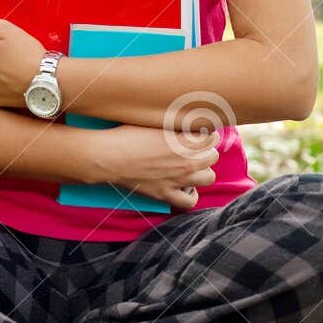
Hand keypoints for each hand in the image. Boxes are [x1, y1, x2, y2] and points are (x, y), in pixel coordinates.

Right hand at [84, 125, 218, 209]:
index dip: (207, 134)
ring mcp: (178, 179)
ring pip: (209, 177)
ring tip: (192, 167)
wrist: (109, 156)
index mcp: (184, 140)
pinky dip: (190, 194)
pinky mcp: (166, 194)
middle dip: (206, 151)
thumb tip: (186, 122)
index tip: (200, 134)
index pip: (212, 137)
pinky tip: (185, 186)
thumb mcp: (155, 122)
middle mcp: (186, 160)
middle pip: (213, 156)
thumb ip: (175, 124)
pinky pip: (190, 201)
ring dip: (203, 171)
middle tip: (194, 149)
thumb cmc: (128, 134)